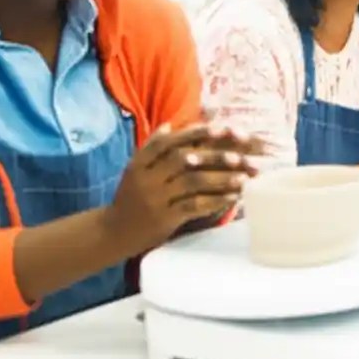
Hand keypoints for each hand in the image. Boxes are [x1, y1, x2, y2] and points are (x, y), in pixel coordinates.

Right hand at [104, 123, 264, 250]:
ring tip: (244, 178)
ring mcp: (155, 199)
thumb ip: (152, 148)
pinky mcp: (165, 218)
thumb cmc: (131, 198)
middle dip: (216, 156)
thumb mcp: (135, 171)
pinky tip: (233, 198)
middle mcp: (146, 178)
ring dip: (222, 179)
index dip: (195, 133)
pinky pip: (195, 206)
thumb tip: (169, 125)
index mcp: (139, 163)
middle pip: (184, 159)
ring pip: (193, 182)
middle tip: (241, 157)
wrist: (113, 233)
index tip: (221, 128)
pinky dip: (216, 200)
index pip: (168, 142)